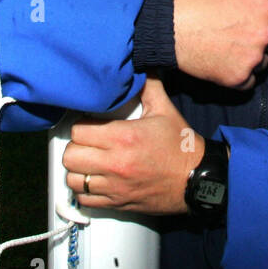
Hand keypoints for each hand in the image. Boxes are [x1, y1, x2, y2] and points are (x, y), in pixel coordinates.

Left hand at [63, 77, 202, 214]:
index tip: (89, 126)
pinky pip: (86, 201)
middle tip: (86, 145)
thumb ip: (149, 86)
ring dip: (77, 171)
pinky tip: (95, 182)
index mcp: (124, 137)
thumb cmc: (182, 146)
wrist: (197, 179)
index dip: (81, 126)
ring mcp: (115, 187)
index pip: (79, 131)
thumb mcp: (165, 111)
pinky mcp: (118, 204)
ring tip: (88, 164)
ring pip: (73, 180)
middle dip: (75, 148)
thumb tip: (143, 65)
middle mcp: (116, 163)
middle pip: (70, 156)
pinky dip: (86, 191)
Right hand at [173, 0, 267, 88]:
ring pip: (264, 63)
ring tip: (229, 46)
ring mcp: (252, 59)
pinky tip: (224, 60)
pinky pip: (250, 81)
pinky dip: (240, 74)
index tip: (266, 22)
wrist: (166, 25)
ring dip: (253, 57)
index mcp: (266, 9)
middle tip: (241, 33)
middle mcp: (264, 35)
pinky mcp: (237, 78)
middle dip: (265, 39)